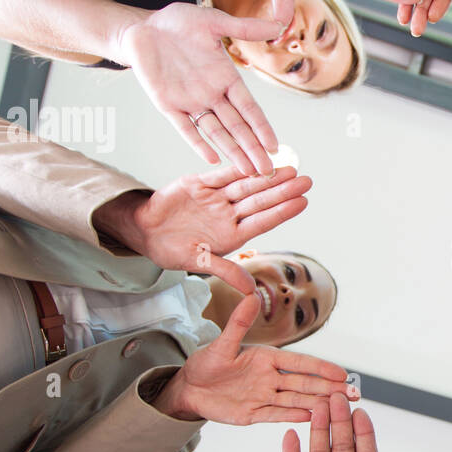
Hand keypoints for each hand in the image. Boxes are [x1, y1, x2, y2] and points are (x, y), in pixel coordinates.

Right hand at [95, 164, 310, 293]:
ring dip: (266, 177)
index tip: (303, 202)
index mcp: (231, 235)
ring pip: (245, 186)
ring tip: (290, 169)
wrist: (144, 231)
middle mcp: (228, 215)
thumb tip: (250, 291)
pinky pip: (222, 174)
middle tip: (306, 180)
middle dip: (283, 191)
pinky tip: (257, 160)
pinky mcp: (200, 184)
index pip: (262, 222)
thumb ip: (225, 271)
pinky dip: (238, 168)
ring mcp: (216, 199)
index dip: (282, 211)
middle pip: (260, 201)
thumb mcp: (198, 262)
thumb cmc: (171, 250)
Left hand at [114, 3, 280, 175]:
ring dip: (232, 151)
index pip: (249, 108)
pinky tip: (213, 159)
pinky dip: (198, 143)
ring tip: (247, 172)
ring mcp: (190, 102)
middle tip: (267, 171)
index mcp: (225, 77)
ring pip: (216, 132)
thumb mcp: (214, 22)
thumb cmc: (178, 22)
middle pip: (237, 127)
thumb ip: (245, 28)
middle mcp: (211, 94)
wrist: (142, 27)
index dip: (262, 127)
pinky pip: (185, 128)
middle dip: (252, 149)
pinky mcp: (167, 105)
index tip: (275, 146)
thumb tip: (278, 26)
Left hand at [153, 295, 353, 424]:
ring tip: (340, 408)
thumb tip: (252, 295)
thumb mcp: (221, 343)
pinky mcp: (253, 414)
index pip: (299, 363)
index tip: (342, 374)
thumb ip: (239, 323)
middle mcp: (269, 378)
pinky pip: (276, 415)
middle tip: (354, 394)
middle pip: (305, 384)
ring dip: (318, 403)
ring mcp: (263, 397)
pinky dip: (292, 416)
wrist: (188, 388)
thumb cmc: (205, 363)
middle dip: (330, 389)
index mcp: (266, 358)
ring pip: (296, 400)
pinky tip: (311, 417)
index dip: (321, 368)